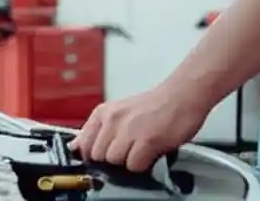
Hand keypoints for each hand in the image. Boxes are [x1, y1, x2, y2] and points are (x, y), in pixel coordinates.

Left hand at [67, 81, 212, 170]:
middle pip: (97, 156)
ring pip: (114, 161)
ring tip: (142, 149)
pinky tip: (151, 152)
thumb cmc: (155, 106)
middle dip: (112, 160)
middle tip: (130, 150)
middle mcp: (113, 119)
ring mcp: (129, 129)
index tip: (104, 157)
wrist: (182, 94)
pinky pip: (134, 166)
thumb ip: (99, 130)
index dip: (93, 155)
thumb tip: (77, 148)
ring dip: (128, 161)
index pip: (82, 145)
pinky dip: (143, 165)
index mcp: (103, 112)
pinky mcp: (147, 140)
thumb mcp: (119, 112)